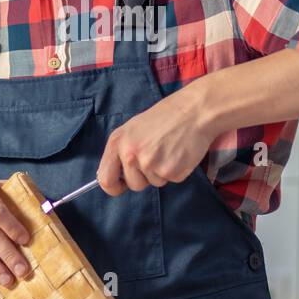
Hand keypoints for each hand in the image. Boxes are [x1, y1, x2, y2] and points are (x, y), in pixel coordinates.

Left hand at [95, 84, 215, 195]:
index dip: (113, 187)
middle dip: (144, 177)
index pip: (105, 179)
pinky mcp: (170, 171)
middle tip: (156, 156)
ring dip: (162, 172)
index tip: (121, 186)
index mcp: (117, 142)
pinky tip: (179, 153)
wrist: (193, 111)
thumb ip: (121, 151)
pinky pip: (171, 180)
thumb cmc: (163, 118)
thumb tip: (114, 177)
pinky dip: (177, 170)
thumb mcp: (132, 129)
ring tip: (169, 149)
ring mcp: (150, 164)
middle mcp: (131, 154)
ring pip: (154, 183)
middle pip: (133, 185)